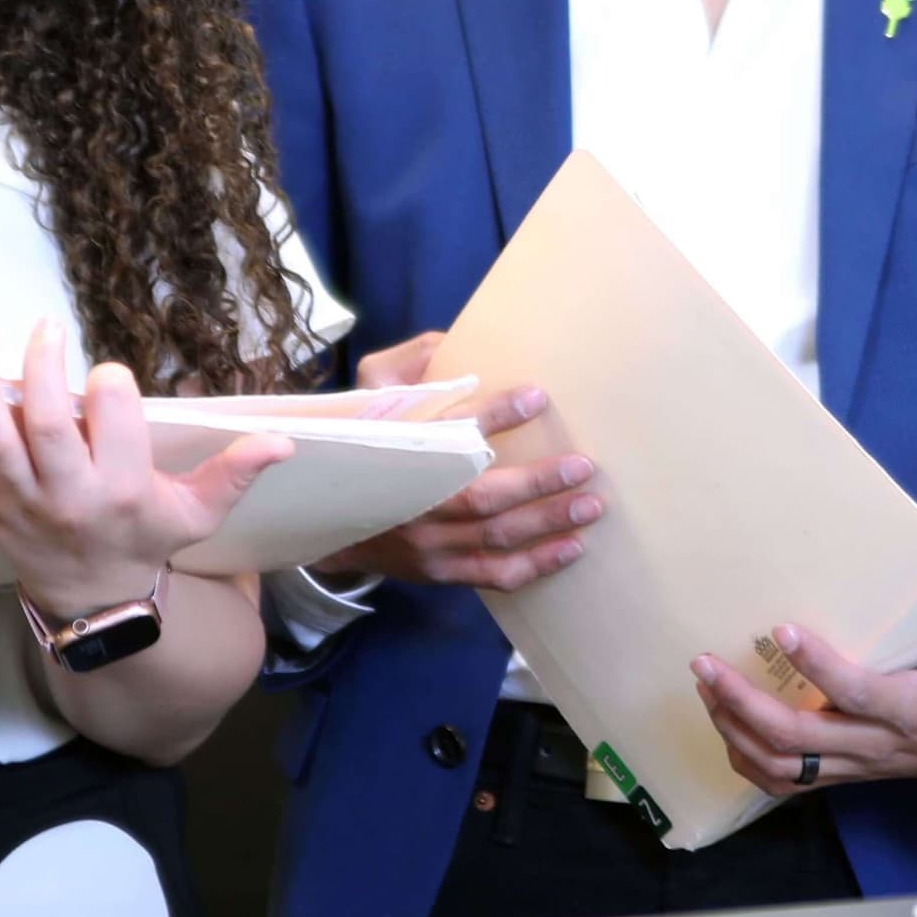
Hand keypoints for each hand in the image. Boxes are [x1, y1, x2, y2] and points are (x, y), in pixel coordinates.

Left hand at [0, 318, 294, 614]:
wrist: (95, 602)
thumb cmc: (148, 542)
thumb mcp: (199, 514)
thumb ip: (236, 472)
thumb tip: (281, 440)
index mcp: (121, 488)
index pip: (115, 421)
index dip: (113, 392)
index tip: (112, 377)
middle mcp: (66, 492)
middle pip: (48, 424)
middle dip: (45, 372)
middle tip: (48, 329)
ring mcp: (17, 496)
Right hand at [314, 334, 599, 591]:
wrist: (326, 516)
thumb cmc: (365, 441)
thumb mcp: (373, 389)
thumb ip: (413, 362)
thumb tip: (456, 343)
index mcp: (398, 448)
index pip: (448, 431)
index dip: (494, 414)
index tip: (539, 396)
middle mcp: (413, 499)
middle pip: (479, 496)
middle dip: (537, 483)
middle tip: (584, 466)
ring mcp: (426, 542)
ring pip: (493, 537)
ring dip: (546, 523)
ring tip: (590, 506)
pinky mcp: (439, 570)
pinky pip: (492, 574)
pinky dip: (534, 565)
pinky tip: (571, 548)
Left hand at [688, 586, 916, 793]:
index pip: (859, 695)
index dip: (819, 667)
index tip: (782, 630)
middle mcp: (878, 745)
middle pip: (798, 739)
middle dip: (743, 704)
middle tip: (705, 666)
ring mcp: (858, 765)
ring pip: (783, 766)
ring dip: (735, 731)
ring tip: (707, 688)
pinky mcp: (847, 774)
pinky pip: (788, 782)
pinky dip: (749, 760)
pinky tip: (726, 725)